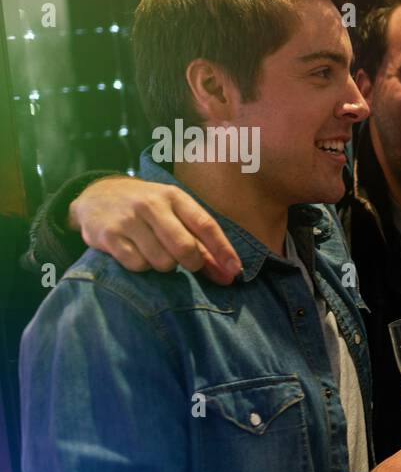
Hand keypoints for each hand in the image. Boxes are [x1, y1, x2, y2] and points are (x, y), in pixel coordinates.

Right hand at [67, 175, 241, 283]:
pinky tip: (136, 253)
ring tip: (156, 252)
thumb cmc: (147, 209)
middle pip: (185, 248)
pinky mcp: (108, 236)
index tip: (234, 271)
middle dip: (192, 263)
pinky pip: (137, 265)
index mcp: (174, 197)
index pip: (206, 225)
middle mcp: (151, 205)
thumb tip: (228, 276)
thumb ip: (202, 245)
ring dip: (164, 265)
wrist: (96, 195)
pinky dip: (142, 266)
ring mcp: (128, 219)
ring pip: (162, 261)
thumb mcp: (175, 215)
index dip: (223, 250)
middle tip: (188, 263)